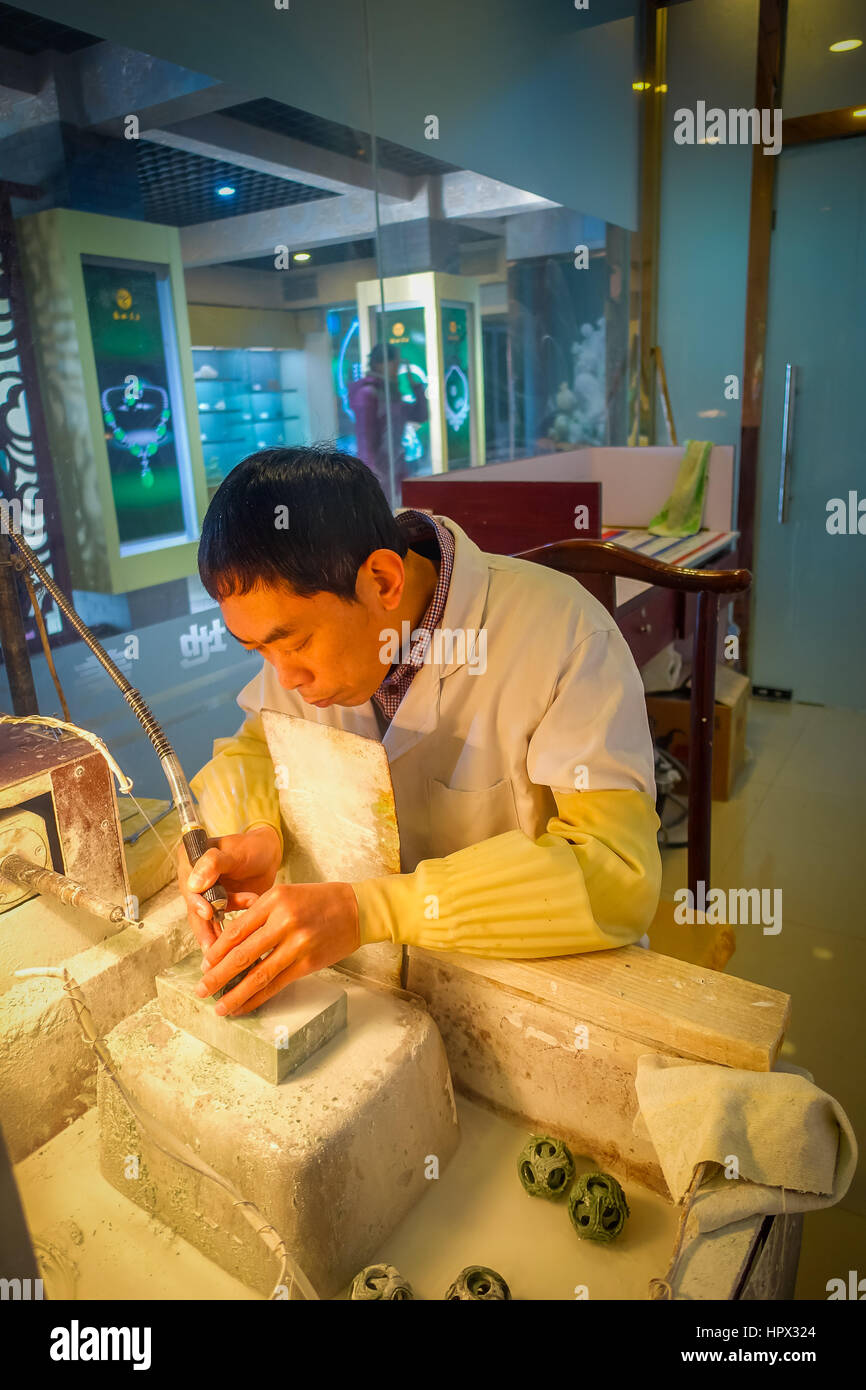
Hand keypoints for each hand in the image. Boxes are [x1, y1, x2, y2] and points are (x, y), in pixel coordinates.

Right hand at [177, 825, 281, 950]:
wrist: (268, 855)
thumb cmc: (250, 847)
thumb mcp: (233, 852)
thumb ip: (213, 863)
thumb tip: (194, 884)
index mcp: (189, 861)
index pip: (188, 885)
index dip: (196, 901)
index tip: (207, 912)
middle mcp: (192, 880)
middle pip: (194, 907)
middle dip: (204, 928)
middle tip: (211, 947)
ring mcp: (205, 895)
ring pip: (206, 920)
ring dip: (217, 933)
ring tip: (228, 949)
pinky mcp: (219, 906)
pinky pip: (220, 923)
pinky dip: (230, 931)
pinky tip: (240, 939)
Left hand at [195, 881, 360, 1015]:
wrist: (356, 909)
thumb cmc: (318, 901)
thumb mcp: (286, 894)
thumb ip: (259, 913)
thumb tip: (230, 943)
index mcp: (274, 900)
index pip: (236, 930)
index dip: (217, 951)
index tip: (205, 964)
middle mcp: (284, 921)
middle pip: (242, 954)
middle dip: (218, 976)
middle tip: (201, 989)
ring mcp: (297, 944)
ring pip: (258, 975)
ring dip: (235, 994)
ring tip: (220, 1007)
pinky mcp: (308, 963)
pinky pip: (277, 984)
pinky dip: (258, 998)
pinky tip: (244, 1006)